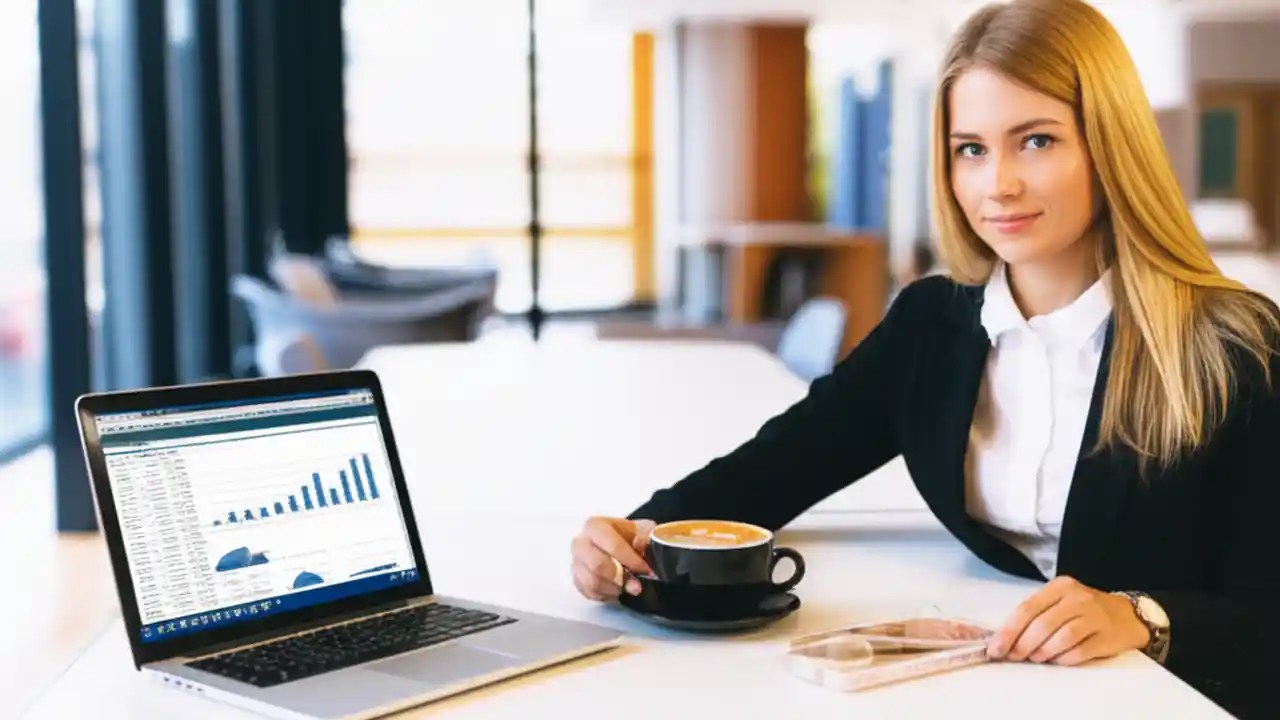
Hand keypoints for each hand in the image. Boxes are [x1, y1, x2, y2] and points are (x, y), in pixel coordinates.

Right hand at [570, 517, 655, 601]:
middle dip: (621, 578)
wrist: (619, 543)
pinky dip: (606, 595)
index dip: (631, 560)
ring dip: (614, 589)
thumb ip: (644, 536)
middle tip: (637, 585)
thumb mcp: (642, 530)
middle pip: (597, 565)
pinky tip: (618, 590)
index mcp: (595, 526)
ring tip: (629, 588)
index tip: (646, 569)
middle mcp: (580, 543)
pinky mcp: (576, 579)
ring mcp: (576, 562)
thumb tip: (639, 542)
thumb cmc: (629, 537)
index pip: (612, 544)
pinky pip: (589, 593)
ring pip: (592, 582)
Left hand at [987, 576, 1149, 665]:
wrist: (1128, 616)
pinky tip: (1057, 661)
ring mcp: (1094, 616)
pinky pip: (1080, 651)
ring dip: (1043, 652)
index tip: (995, 648)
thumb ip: (1036, 615)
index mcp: (1059, 587)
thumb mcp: (1060, 602)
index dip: (1009, 631)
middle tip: (1014, 657)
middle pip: (1042, 624)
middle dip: (1023, 644)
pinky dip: (1064, 659)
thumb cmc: (1084, 610)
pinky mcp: (1107, 636)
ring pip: (1061, 637)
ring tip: (1036, 658)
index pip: (1028, 608)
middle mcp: (1077, 598)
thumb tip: (1005, 639)